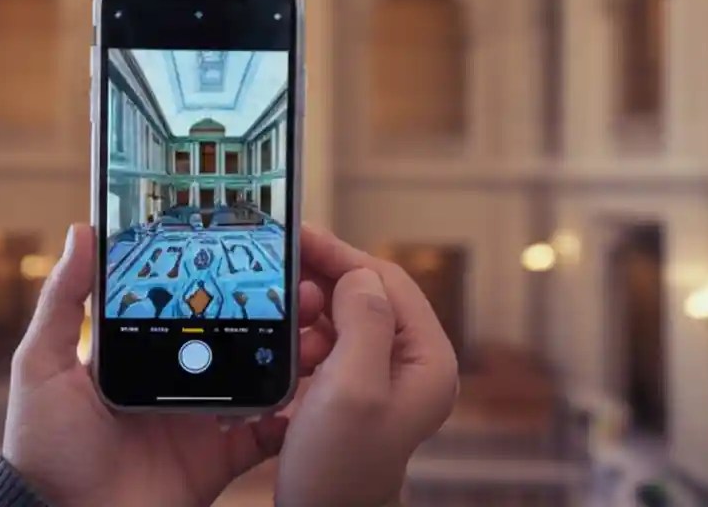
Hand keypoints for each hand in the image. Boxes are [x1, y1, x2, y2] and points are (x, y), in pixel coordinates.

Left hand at [1, 224, 329, 506]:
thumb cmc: (43, 447)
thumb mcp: (43, 366)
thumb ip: (63, 301)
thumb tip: (81, 231)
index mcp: (139, 352)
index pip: (185, 304)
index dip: (219, 278)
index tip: (252, 248)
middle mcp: (174, 380)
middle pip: (232, 336)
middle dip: (269, 311)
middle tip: (302, 288)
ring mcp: (199, 420)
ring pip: (257, 378)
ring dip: (289, 354)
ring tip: (316, 329)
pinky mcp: (218, 459)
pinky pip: (264, 435)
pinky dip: (290, 418)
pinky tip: (309, 393)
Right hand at [276, 226, 459, 506]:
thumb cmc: (340, 470)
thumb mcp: (352, 388)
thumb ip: (364, 322)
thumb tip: (359, 274)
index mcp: (427, 360)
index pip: (388, 282)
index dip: (343, 255)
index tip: (301, 236)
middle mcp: (412, 365)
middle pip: (366, 295)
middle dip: (323, 280)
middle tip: (280, 270)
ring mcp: (383, 379)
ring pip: (344, 317)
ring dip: (311, 311)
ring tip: (281, 318)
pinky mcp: (354, 393)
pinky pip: (330, 345)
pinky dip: (305, 337)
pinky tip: (284, 347)